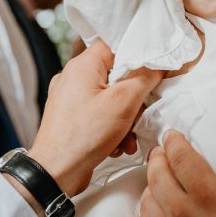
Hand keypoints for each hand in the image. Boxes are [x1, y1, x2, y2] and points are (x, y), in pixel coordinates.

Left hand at [29, 40, 162, 196]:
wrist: (56, 171)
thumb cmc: (84, 135)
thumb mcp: (124, 102)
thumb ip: (145, 78)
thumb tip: (158, 64)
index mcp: (83, 65)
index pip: (116, 45)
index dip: (138, 55)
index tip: (153, 70)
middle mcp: (74, 78)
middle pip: (117, 75)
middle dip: (134, 98)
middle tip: (139, 112)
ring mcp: (71, 99)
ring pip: (112, 98)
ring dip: (127, 118)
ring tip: (128, 137)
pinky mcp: (73, 118)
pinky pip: (101, 115)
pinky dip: (114, 129)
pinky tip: (118, 145)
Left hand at [137, 130, 215, 216]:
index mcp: (210, 197)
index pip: (180, 157)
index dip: (174, 142)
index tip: (173, 136)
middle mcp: (183, 215)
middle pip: (157, 174)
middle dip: (159, 158)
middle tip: (163, 152)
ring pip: (146, 201)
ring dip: (150, 185)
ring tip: (159, 179)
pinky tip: (153, 214)